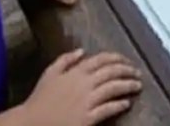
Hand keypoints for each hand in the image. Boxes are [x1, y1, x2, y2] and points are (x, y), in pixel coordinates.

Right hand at [22, 49, 142, 125]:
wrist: (32, 123)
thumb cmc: (39, 99)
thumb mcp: (49, 74)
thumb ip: (65, 60)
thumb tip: (82, 51)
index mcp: (75, 72)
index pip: (102, 59)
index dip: (117, 58)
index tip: (126, 60)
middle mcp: (84, 84)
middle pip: (112, 72)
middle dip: (127, 70)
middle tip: (137, 73)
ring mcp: (87, 101)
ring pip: (113, 88)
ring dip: (128, 86)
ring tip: (137, 86)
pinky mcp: (87, 118)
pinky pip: (107, 109)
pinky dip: (118, 105)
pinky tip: (126, 104)